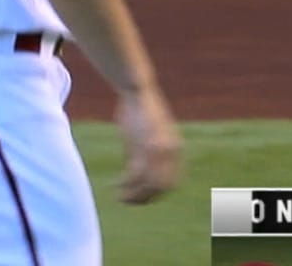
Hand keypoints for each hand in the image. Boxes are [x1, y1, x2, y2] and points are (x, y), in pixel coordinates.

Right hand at [114, 87, 181, 203]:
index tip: (141, 198)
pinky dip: (125, 184)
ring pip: (148, 185)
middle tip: (128, 201)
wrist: (138, 90)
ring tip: (120, 197)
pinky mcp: (145, 146)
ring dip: (133, 195)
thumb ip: (146, 152)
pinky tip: (116, 185)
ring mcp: (159, 150)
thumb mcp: (148, 134)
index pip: (170, 183)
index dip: (156, 194)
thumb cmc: (140, 109)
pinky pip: (135, 174)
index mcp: (175, 149)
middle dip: (144, 198)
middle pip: (161, 188)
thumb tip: (137, 171)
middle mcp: (171, 153)